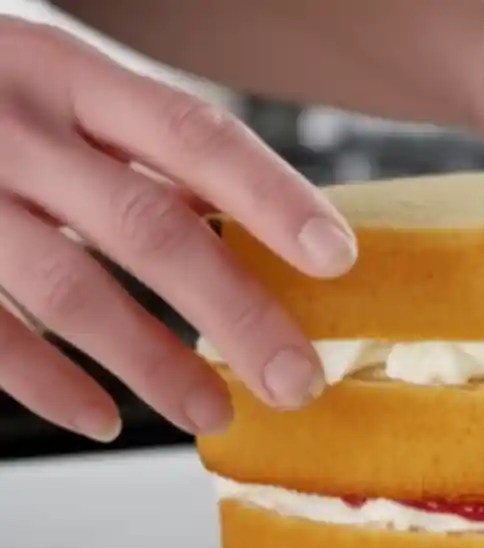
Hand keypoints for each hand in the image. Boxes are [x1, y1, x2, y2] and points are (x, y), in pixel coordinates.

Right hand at [0, 19, 357, 441]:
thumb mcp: (60, 88)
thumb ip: (138, 146)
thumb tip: (248, 216)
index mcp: (71, 76)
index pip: (195, 135)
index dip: (271, 198)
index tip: (336, 257)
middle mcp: (14, 129)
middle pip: (147, 226)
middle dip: (234, 311)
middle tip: (297, 379)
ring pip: (67, 289)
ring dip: (153, 362)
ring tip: (215, 412)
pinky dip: (47, 383)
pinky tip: (103, 419)